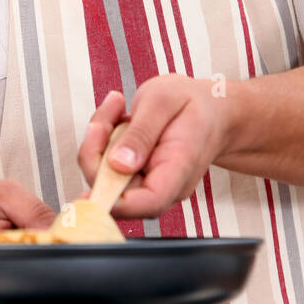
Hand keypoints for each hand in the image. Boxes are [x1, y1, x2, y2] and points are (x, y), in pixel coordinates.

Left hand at [77, 79, 234, 219]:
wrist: (210, 109)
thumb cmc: (192, 104)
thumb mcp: (164, 101)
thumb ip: (141, 132)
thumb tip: (117, 165)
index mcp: (179, 169)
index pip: (148, 202)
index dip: (113, 197)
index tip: (93, 174)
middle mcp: (164, 186)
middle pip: (115, 190)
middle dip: (97, 150)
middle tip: (108, 113)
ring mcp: (149, 184)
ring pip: (104, 176)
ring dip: (99, 140)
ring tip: (117, 106)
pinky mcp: (135, 176)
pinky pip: (106, 166)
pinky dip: (102, 140)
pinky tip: (117, 116)